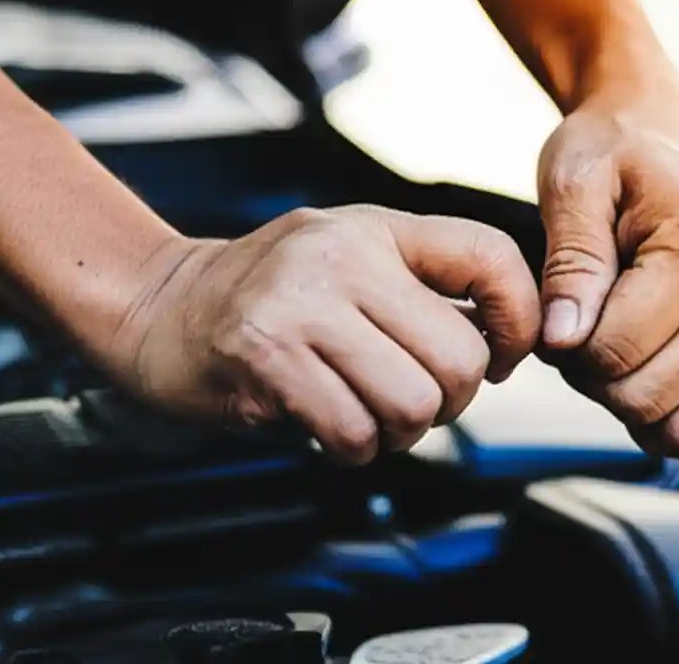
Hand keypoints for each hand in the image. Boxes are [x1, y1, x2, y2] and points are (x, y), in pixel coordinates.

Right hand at [106, 205, 540, 464]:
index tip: (499, 359)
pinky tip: (330, 429)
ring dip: (400, 433)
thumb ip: (422, 287)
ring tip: (367, 417)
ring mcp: (300, 305)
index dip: (518, 318)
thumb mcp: (351, 259)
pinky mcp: (265, 358)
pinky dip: (354, 449)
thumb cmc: (270, 295)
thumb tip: (505, 342)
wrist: (161, 308)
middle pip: (459, 358)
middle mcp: (342, 256)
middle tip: (413, 402)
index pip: (490, 255)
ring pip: (413, 403)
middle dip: (450, 403)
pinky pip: (354, 431)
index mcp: (377, 228)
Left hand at [536, 96, 678, 456]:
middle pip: (649, 398)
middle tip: (580, 330)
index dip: (565, 346)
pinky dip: (671, 421)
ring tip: (611, 353)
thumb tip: (564, 339)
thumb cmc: (608, 155)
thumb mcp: (572, 185)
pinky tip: (640, 374)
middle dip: (595, 379)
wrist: (657, 136)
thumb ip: (571, 262)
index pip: (617, 349)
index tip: (559, 310)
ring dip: (633, 408)